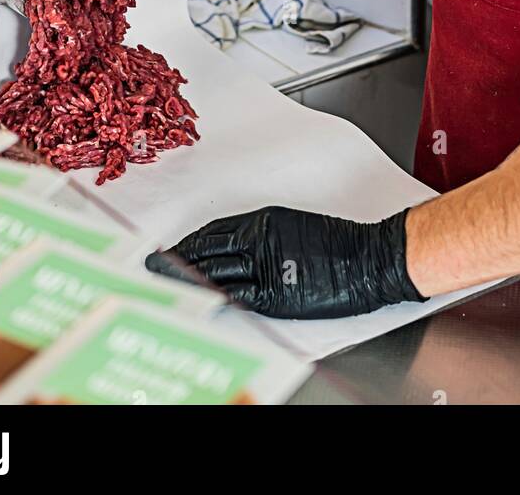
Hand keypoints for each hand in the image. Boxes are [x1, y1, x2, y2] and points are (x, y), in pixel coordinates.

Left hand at [145, 205, 423, 319]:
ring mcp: (264, 269)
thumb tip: (232, 247)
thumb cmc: (339, 242)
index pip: (211, 233)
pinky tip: (196, 298)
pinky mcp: (275, 295)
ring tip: (162, 282)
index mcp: (262, 221)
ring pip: (213, 273)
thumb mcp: (293, 226)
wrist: (370, 258)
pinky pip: (236, 296)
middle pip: (204, 251)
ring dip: (185, 277)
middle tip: (150, 265)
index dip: (186, 243)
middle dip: (174, 259)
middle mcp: (257, 241)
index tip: (166, 248)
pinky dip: (212, 296)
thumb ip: (260, 236)